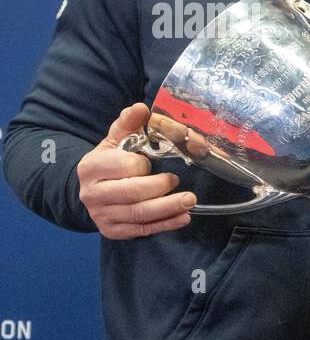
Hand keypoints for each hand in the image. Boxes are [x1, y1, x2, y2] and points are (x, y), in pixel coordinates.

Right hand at [76, 104, 196, 239]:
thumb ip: (128, 124)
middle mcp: (92, 193)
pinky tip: (183, 217)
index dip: (143, 165)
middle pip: (132, 193)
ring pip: (139, 214)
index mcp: (91, 167)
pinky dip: (165, 224)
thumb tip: (141, 108)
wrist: (90, 191)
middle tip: (178, 182)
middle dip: (160, 188)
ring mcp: (101, 215)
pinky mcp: (112, 231)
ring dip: (168, 208)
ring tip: (190, 201)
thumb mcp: (114, 141)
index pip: (125, 167)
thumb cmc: (109, 163)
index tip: (153, 163)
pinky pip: (141, 230)